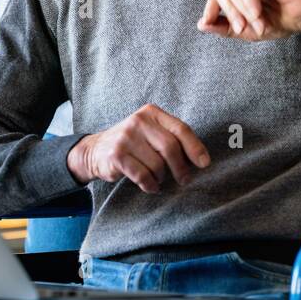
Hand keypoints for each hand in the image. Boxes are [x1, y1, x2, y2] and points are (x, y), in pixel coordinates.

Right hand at [66, 104, 210, 193]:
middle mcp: (138, 121)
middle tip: (184, 179)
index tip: (204, 163)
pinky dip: (150, 185)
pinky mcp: (116, 155)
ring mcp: (126, 138)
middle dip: (181, 167)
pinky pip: (142, 175)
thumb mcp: (151, 132)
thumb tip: (201, 159)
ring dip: (162, 177)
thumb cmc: (133, 143)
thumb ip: (172, 138)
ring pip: (157, 164)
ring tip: (159, 179)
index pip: (180, 129)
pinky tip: (151, 186)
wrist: (96, 150)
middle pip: (170, 147)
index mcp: (152, 113)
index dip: (195, 147)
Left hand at [197, 0, 300, 40]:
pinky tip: (260, 13)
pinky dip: (249, 2)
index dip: (209, 9)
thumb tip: (201, 24)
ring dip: (244, 13)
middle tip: (244, 30)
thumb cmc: (284, 21)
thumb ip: (226, 28)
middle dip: (230, 15)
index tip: (207, 24)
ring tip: (261, 24)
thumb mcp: (249, 30)